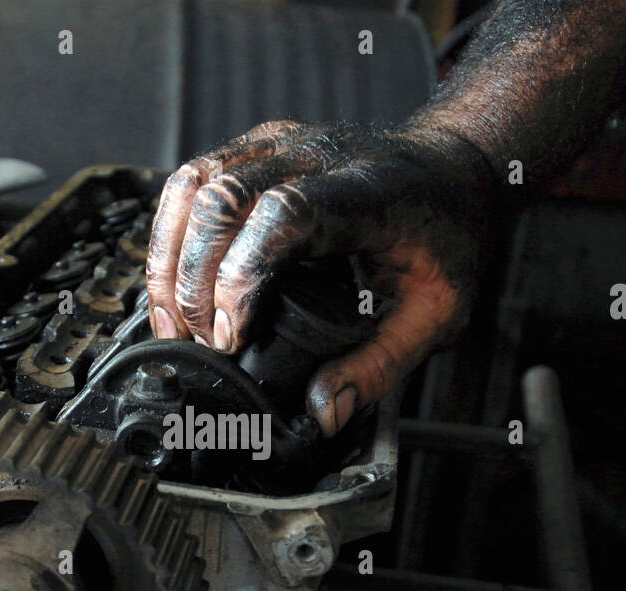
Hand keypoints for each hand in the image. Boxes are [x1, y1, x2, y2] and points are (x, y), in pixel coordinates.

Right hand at [146, 119, 494, 435]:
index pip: (286, 214)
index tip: (230, 336)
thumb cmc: (449, 233)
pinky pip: (191, 180)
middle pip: (225, 198)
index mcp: (368, 191)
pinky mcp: (256, 146)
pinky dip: (169, 234)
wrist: (456, 167)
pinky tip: (171, 284)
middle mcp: (317, 154)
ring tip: (171, 319)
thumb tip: (325, 413)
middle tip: (199, 342)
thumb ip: (382, 365)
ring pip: (195, 183)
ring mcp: (282, 143)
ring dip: (169, 257)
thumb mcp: (439, 312)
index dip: (242, 275)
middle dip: (194, 279)